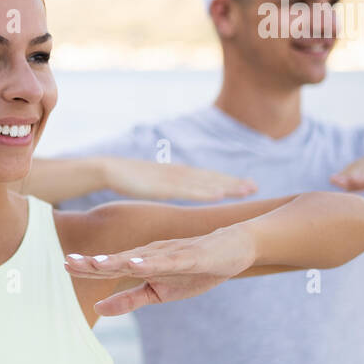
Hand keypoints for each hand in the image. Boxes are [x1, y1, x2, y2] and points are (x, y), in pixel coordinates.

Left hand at [64, 225, 255, 315]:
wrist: (233, 248)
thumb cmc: (195, 269)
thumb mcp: (158, 291)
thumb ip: (128, 299)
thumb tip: (98, 308)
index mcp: (142, 262)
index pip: (110, 266)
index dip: (87, 267)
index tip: (63, 266)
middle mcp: (151, 254)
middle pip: (118, 260)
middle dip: (93, 262)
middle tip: (67, 262)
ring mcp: (170, 254)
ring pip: (138, 258)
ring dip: (116, 260)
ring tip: (94, 263)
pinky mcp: (189, 257)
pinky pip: (168, 261)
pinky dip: (151, 262)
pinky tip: (136, 264)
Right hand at [103, 157, 256, 200]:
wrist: (108, 169)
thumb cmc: (126, 178)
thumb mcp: (150, 183)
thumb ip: (163, 186)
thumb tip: (170, 191)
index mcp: (176, 173)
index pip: (206, 177)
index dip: (225, 181)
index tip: (244, 185)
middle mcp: (179, 173)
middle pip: (211, 178)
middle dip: (233, 182)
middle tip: (255, 187)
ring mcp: (172, 178)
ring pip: (205, 183)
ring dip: (227, 186)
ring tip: (247, 190)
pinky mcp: (163, 186)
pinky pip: (189, 190)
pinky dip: (206, 192)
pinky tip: (220, 194)